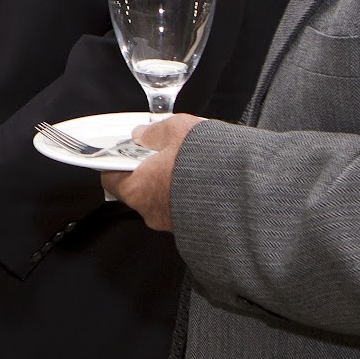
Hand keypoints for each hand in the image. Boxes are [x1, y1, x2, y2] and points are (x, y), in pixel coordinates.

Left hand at [100, 113, 201, 230]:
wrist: (248, 191)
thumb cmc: (206, 161)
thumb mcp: (175, 130)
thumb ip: (153, 132)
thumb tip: (142, 133)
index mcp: (137, 189)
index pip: (111, 177)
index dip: (115, 161)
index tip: (123, 150)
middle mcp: (151, 212)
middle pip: (138, 189)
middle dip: (147, 170)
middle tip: (161, 151)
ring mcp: (173, 224)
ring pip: (162, 198)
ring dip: (170, 182)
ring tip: (189, 161)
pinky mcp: (195, 228)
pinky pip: (183, 207)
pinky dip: (188, 193)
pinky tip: (203, 176)